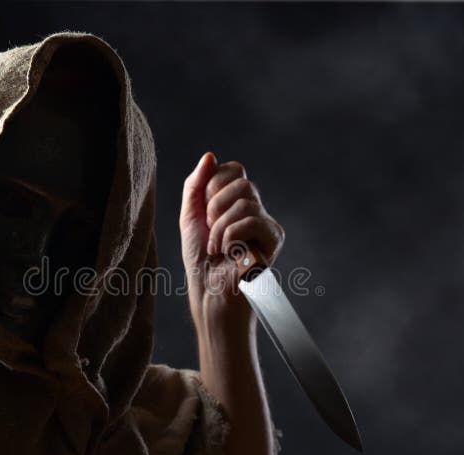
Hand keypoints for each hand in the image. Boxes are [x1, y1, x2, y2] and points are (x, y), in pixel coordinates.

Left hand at [179, 152, 284, 331]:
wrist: (208, 290)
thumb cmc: (199, 257)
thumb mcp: (190, 215)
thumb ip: (195, 184)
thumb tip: (210, 155)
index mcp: (236, 200)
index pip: (234, 169)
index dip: (214, 184)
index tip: (205, 211)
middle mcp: (254, 207)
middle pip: (241, 181)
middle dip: (215, 206)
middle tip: (211, 229)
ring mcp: (266, 221)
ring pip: (244, 202)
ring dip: (220, 227)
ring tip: (217, 247)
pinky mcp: (273, 237)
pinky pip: (252, 219)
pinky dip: (231, 235)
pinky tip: (230, 252)